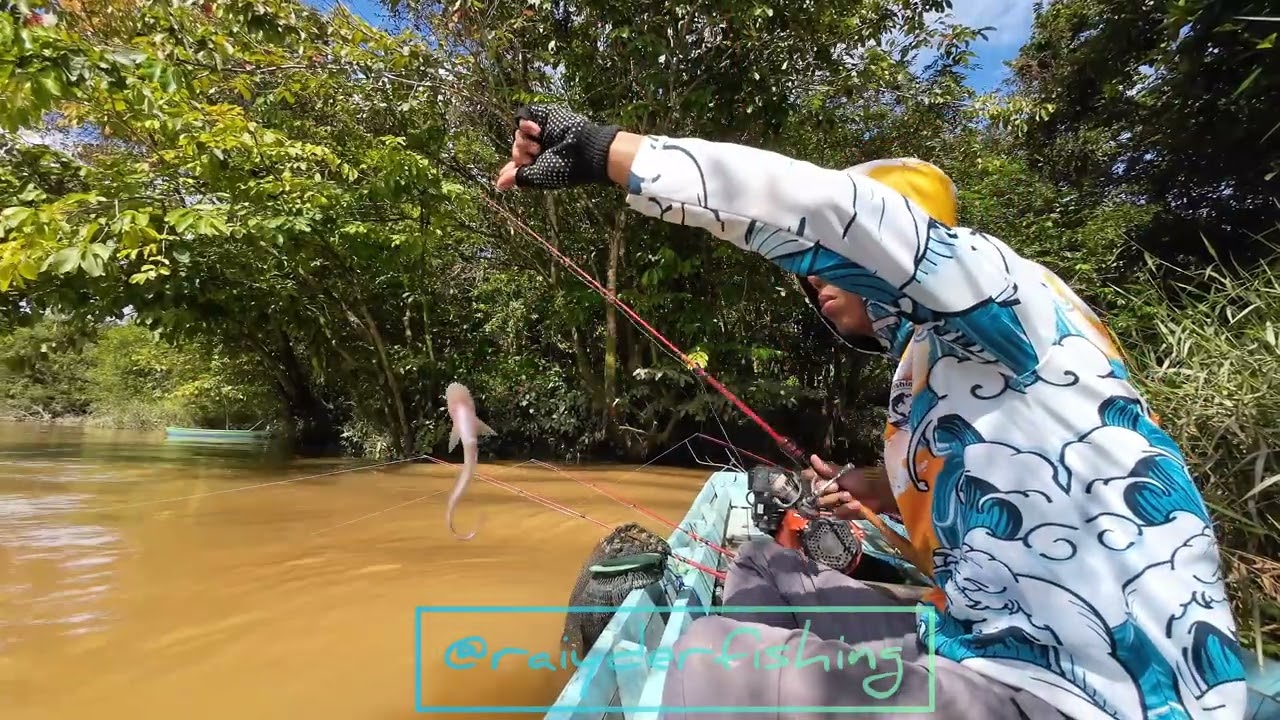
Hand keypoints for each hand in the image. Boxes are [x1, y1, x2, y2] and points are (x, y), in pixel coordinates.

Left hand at [495, 104, 620, 189]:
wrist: (583, 151)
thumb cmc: (564, 168)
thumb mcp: (538, 176)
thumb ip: (518, 176)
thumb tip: (498, 184)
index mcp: (540, 161)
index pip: (518, 162)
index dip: (512, 167)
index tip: (506, 171)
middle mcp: (540, 145)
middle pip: (516, 147)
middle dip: (520, 154)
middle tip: (533, 157)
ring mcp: (541, 130)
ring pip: (517, 133)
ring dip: (523, 142)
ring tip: (538, 146)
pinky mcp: (543, 115)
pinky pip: (522, 116)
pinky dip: (525, 124)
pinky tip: (536, 131)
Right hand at [803, 455, 886, 518]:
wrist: (881, 493)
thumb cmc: (863, 479)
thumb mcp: (843, 473)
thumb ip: (826, 469)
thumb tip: (812, 457)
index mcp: (830, 481)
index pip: (814, 484)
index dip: (816, 484)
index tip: (821, 482)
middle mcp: (831, 493)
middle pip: (818, 497)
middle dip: (829, 494)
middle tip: (838, 489)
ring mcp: (838, 505)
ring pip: (828, 507)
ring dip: (839, 501)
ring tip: (851, 497)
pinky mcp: (845, 515)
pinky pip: (838, 514)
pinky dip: (847, 509)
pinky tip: (856, 505)